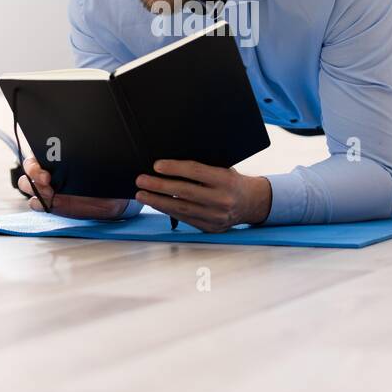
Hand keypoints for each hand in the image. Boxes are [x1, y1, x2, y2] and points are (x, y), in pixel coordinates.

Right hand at [16, 156, 128, 219]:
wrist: (110, 199)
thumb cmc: (103, 177)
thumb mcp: (98, 164)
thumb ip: (88, 158)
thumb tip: (84, 146)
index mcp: (57, 159)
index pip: (38, 153)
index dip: (37, 159)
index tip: (47, 165)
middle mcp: (48, 171)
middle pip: (28, 168)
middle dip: (33, 172)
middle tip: (47, 180)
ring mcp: (46, 188)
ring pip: (26, 184)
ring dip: (33, 188)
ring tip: (50, 193)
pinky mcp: (49, 204)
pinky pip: (34, 203)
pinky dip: (38, 203)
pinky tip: (49, 203)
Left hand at [135, 160, 271, 232]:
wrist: (250, 203)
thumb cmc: (231, 180)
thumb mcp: (222, 167)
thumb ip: (202, 167)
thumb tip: (170, 163)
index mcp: (225, 180)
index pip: (195, 172)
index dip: (174, 168)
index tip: (156, 165)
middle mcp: (222, 199)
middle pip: (184, 192)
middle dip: (159, 186)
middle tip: (141, 180)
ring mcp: (216, 216)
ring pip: (181, 208)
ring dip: (158, 201)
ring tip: (142, 194)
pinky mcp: (210, 228)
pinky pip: (185, 218)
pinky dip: (167, 211)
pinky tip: (156, 203)